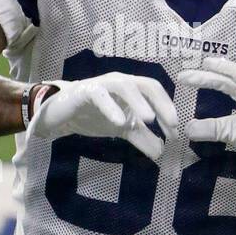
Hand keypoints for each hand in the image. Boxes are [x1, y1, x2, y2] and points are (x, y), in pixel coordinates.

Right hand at [28, 72, 178, 159]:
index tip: (174, 132)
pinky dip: (111, 107)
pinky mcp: (85, 90)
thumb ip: (141, 138)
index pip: (155, 92)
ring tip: (148, 119)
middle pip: (146, 84)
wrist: (61, 114)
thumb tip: (161, 152)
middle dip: (161, 103)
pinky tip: (119, 122)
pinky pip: (100, 94)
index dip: (167, 109)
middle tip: (171, 123)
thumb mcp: (122, 128)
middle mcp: (120, 81)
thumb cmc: (94, 114)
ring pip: (125, 86)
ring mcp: (103, 84)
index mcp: (132, 88)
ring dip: (139, 101)